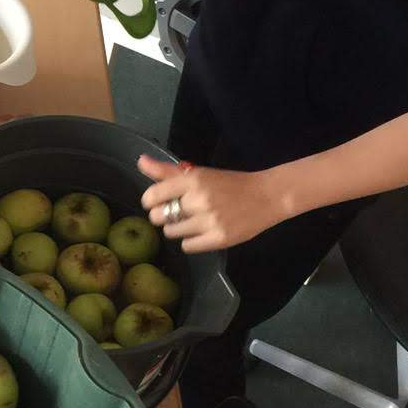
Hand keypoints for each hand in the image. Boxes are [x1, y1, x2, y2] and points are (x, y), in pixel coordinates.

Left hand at [138, 154, 285, 251]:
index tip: (158, 201)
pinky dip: (190, 241)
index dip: (150, 201)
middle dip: (162, 216)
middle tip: (176, 212)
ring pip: (172, 233)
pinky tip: (201, 232)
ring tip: (191, 222)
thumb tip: (140, 161)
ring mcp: (209, 221)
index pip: (152, 195)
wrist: (267, 196)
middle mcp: (199, 200)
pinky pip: (187, 246)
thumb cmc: (230, 184)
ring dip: (177, 228)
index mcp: (193, 180)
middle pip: (158, 217)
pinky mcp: (219, 239)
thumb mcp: (199, 174)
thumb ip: (167, 171)